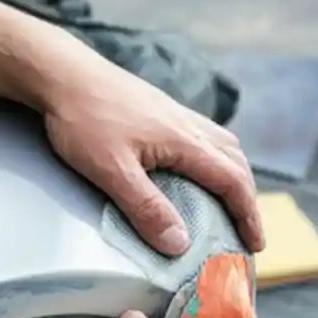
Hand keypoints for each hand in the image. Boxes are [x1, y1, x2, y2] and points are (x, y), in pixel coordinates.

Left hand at [42, 59, 263, 255]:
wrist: (61, 73)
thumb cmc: (84, 119)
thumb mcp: (113, 171)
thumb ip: (146, 207)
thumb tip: (180, 244)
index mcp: (185, 141)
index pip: (232, 182)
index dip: (248, 215)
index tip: (255, 244)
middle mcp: (188, 125)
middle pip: (235, 162)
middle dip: (246, 197)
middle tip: (246, 228)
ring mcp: (173, 113)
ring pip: (220, 145)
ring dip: (231, 174)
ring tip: (226, 200)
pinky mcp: (156, 109)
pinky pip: (200, 135)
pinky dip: (210, 157)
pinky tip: (191, 166)